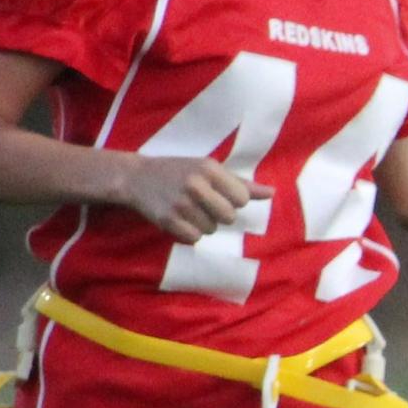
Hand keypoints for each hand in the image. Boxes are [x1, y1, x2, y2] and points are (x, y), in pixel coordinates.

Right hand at [122, 155, 269, 243]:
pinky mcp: (168, 220)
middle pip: (229, 217)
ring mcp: (180, 203)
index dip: (233, 200)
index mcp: (209, 169)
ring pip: (212, 229)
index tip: (219, 194)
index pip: (242, 198)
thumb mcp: (209, 169)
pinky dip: (189, 233)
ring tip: (187, 209)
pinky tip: (179, 219)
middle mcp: (195, 184)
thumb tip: (272, 193)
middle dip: (219, 214)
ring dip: (203, 224)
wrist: (135, 177)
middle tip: (203, 204)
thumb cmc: (179, 172)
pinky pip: (194, 238)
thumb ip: (241, 183)